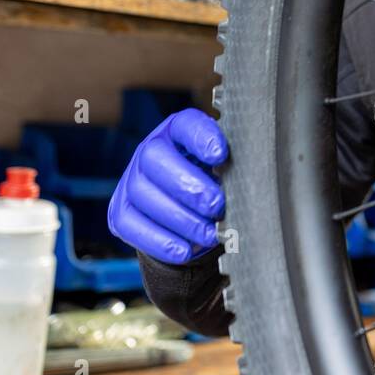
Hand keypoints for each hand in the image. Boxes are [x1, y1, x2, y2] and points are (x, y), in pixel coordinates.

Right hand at [108, 109, 227, 264]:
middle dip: (188, 186)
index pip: (185, 124)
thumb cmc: (212, 184)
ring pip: (143, 195)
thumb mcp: (225, 169)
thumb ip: (234, 167)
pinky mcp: (121, 213)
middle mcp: (149, 151)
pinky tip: (184, 251)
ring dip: (179, 218)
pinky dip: (160, 241)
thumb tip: (253, 180)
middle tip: (217, 207)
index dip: (201, 137)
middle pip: (154, 159)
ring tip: (208, 233)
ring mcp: (130, 181)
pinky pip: (132, 226)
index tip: (221, 155)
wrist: (188, 214)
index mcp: (178, 132)